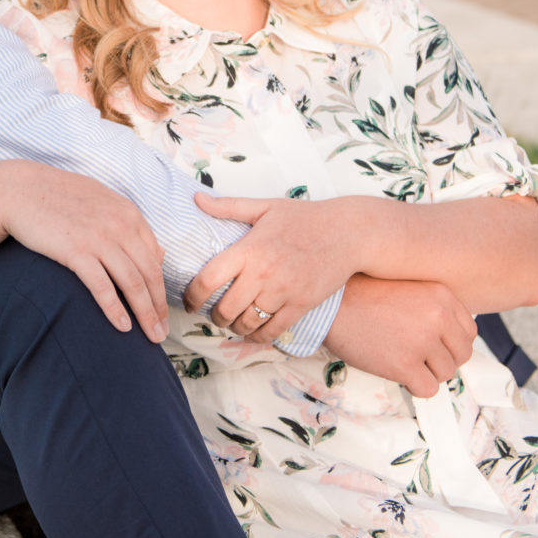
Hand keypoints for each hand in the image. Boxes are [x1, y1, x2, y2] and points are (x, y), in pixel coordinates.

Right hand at [0, 164, 168, 343]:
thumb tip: (155, 252)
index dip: (161, 288)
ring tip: (151, 337)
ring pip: (132, 283)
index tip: (161, 309)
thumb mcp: (102, 201)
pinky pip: (102, 287)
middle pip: (149, 274)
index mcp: (129, 214)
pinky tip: (122, 327)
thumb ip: (129, 224)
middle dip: (159, 307)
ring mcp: (98, 238)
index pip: (155, 258)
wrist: (22, 190)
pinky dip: (115, 310)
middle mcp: (120, 225)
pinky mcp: (76, 251)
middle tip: (163, 332)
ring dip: (145, 314)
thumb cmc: (60, 197)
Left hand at [182, 193, 374, 345]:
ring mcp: (283, 292)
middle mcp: (263, 274)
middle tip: (212, 313)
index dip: (192, 296)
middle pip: (225, 309)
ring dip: (233, 327)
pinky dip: (257, 337)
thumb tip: (196, 200)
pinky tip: (252, 332)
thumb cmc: (304, 218)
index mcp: (249, 249)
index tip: (190, 301)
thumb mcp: (264, 207)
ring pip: (246, 324)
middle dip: (213, 316)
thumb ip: (228, 206)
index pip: (208, 279)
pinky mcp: (301, 306)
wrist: (347, 233)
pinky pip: (272, 332)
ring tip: (231, 322)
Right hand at [322, 275, 475, 396]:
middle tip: (417, 355)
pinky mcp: (404, 365)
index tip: (433, 342)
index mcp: (442, 295)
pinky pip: (427, 389)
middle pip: (461, 355)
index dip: (451, 342)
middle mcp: (438, 317)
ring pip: (445, 373)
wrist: (330, 303)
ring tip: (401, 358)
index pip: (468, 332)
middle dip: (441, 359)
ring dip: (426, 372)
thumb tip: (451, 339)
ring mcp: (422, 342)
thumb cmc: (362, 293)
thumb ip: (433, 306)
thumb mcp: (408, 286)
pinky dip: (414, 385)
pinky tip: (396, 370)